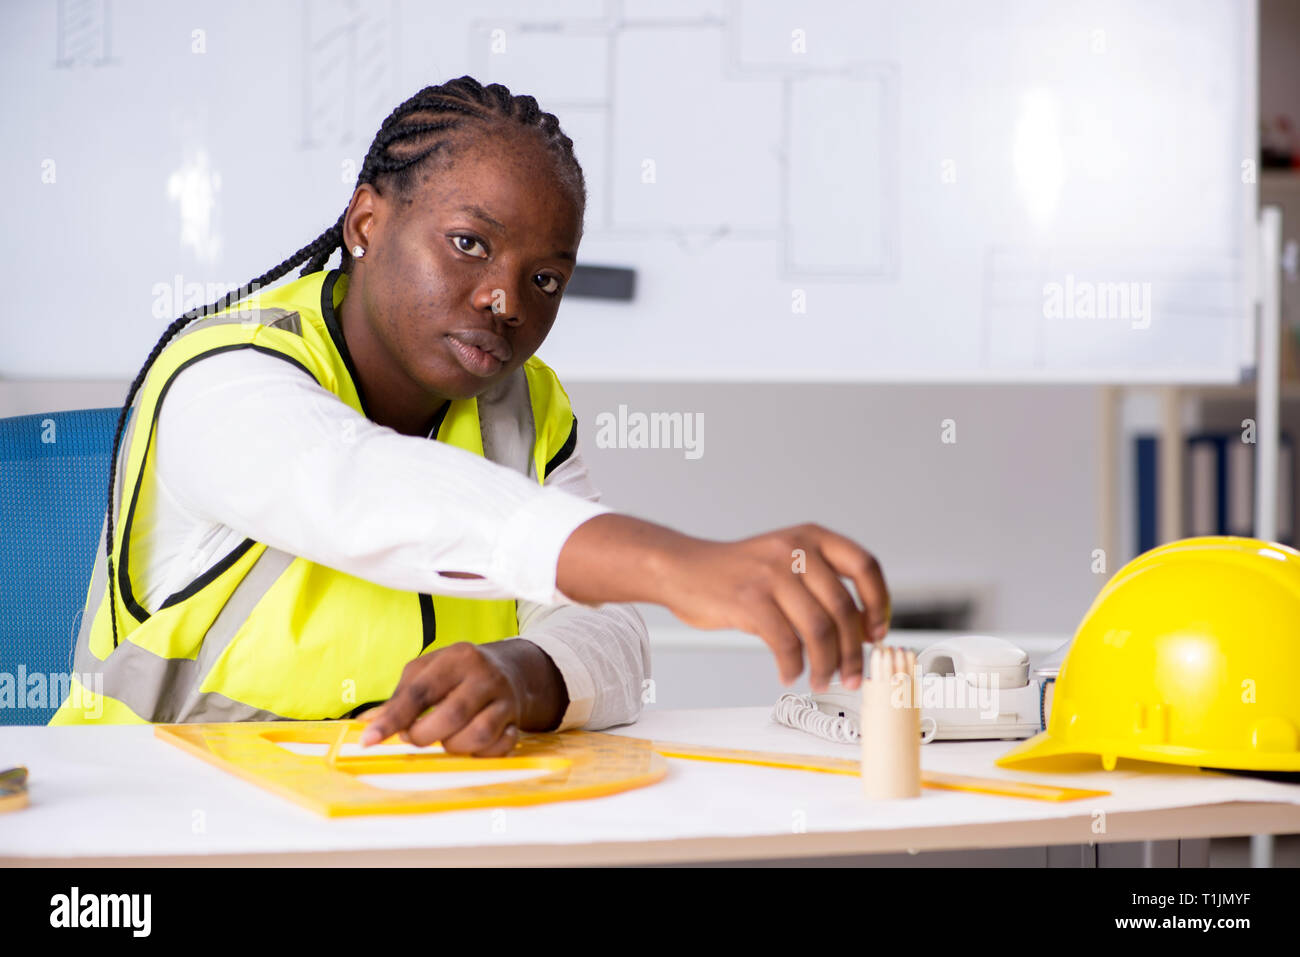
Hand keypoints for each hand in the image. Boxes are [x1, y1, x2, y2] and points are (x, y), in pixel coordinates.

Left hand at [358, 639, 566, 754]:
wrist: (511, 669)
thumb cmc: (459, 672)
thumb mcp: (428, 670)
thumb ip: (401, 696)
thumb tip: (370, 724)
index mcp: (457, 658)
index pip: (420, 691)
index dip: (393, 717)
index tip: (370, 740)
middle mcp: (484, 676)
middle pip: (452, 715)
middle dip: (425, 735)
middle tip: (415, 737)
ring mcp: (504, 698)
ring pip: (479, 734)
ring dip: (454, 746)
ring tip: (446, 738)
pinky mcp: (517, 720)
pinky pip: (500, 746)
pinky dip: (482, 753)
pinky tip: (472, 744)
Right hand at [557, 516, 888, 692]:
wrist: (682, 568)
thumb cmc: (738, 572)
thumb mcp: (784, 560)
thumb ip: (820, 583)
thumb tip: (859, 630)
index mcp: (811, 536)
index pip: (865, 566)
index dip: (878, 603)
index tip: (876, 632)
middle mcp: (795, 549)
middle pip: (843, 608)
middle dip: (851, 651)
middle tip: (850, 673)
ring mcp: (771, 573)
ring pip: (818, 630)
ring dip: (825, 665)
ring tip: (821, 679)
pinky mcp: (749, 599)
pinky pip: (785, 642)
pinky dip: (792, 666)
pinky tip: (789, 673)